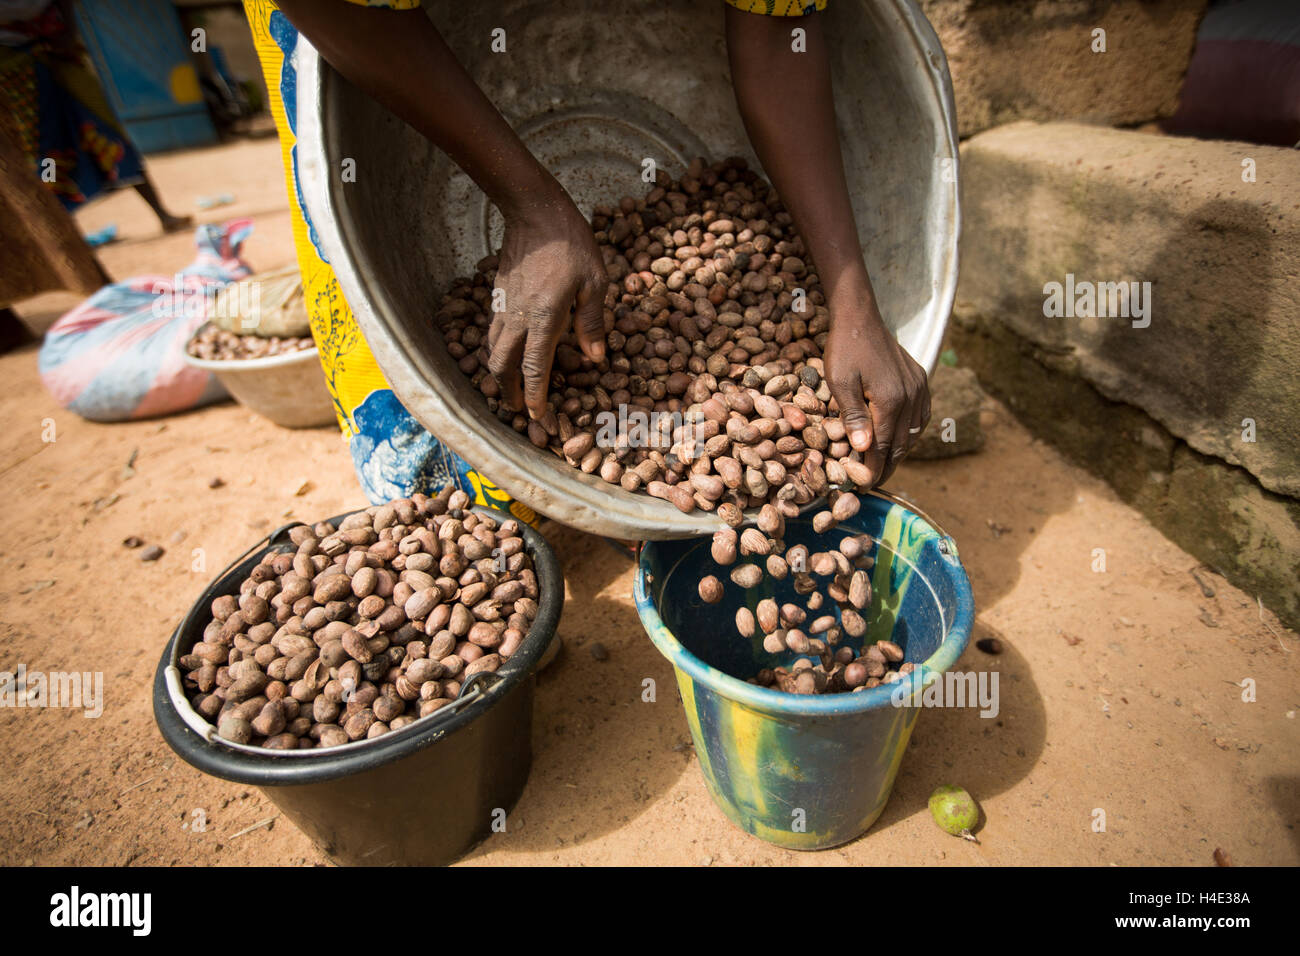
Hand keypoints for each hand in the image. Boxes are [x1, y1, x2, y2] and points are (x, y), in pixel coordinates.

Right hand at [486, 197, 607, 417]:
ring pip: (493, 350)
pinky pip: (493, 332)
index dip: (535, 395)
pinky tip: (508, 353)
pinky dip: (497, 351)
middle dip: (508, 391)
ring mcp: (504, 306)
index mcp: (544, 317)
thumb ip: (593, 322)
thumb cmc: (571, 244)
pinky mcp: (498, 296)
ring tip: (511, 387)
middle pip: (503, 365)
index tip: (536, 416)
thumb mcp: (595, 282)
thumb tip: (595, 359)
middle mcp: (519, 316)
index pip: (535, 367)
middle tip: (519, 409)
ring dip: (500, 373)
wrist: (535, 211)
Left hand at [822, 295, 929, 486]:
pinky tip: (900, 438)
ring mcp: (919, 387)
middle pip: (901, 443)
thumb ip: (853, 415)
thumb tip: (865, 448)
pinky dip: (911, 431)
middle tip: (873, 482)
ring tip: (884, 466)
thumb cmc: (844, 349)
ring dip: (900, 451)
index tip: (863, 486)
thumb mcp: (840, 382)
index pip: (883, 446)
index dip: (873, 468)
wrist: (861, 317)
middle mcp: (911, 396)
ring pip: (914, 431)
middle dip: (887, 465)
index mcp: (891, 400)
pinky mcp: (921, 379)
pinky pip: (921, 414)